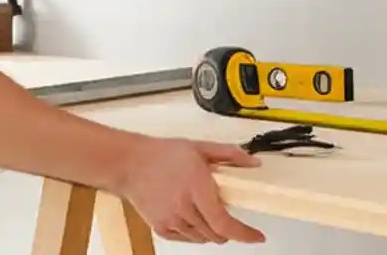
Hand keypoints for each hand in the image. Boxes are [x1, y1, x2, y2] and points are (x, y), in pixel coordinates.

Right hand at [114, 135, 266, 243]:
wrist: (130, 164)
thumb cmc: (162, 155)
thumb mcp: (200, 148)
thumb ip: (229, 155)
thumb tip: (252, 163)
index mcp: (197, 188)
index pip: (225, 223)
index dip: (244, 234)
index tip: (256, 236)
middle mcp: (184, 208)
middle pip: (216, 234)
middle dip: (229, 229)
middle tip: (230, 215)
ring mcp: (171, 220)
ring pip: (203, 238)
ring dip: (212, 231)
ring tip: (207, 210)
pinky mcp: (161, 228)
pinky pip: (186, 238)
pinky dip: (195, 232)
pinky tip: (193, 216)